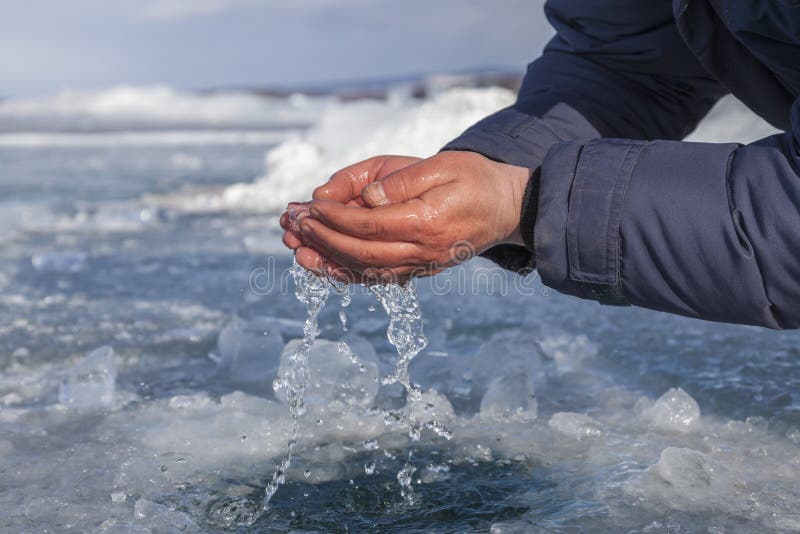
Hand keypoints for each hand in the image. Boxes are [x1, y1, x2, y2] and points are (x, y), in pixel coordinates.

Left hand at [285, 151, 529, 282]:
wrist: (506, 207)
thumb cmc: (474, 179)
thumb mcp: (441, 165)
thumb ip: (402, 181)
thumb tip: (365, 198)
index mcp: (427, 223)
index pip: (369, 225)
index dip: (334, 217)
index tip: (309, 206)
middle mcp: (422, 252)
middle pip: (360, 252)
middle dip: (321, 238)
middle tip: (292, 224)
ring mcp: (421, 266)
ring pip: (364, 271)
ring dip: (326, 262)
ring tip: (295, 249)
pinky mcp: (419, 270)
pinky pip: (377, 278)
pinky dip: (346, 274)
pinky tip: (322, 266)